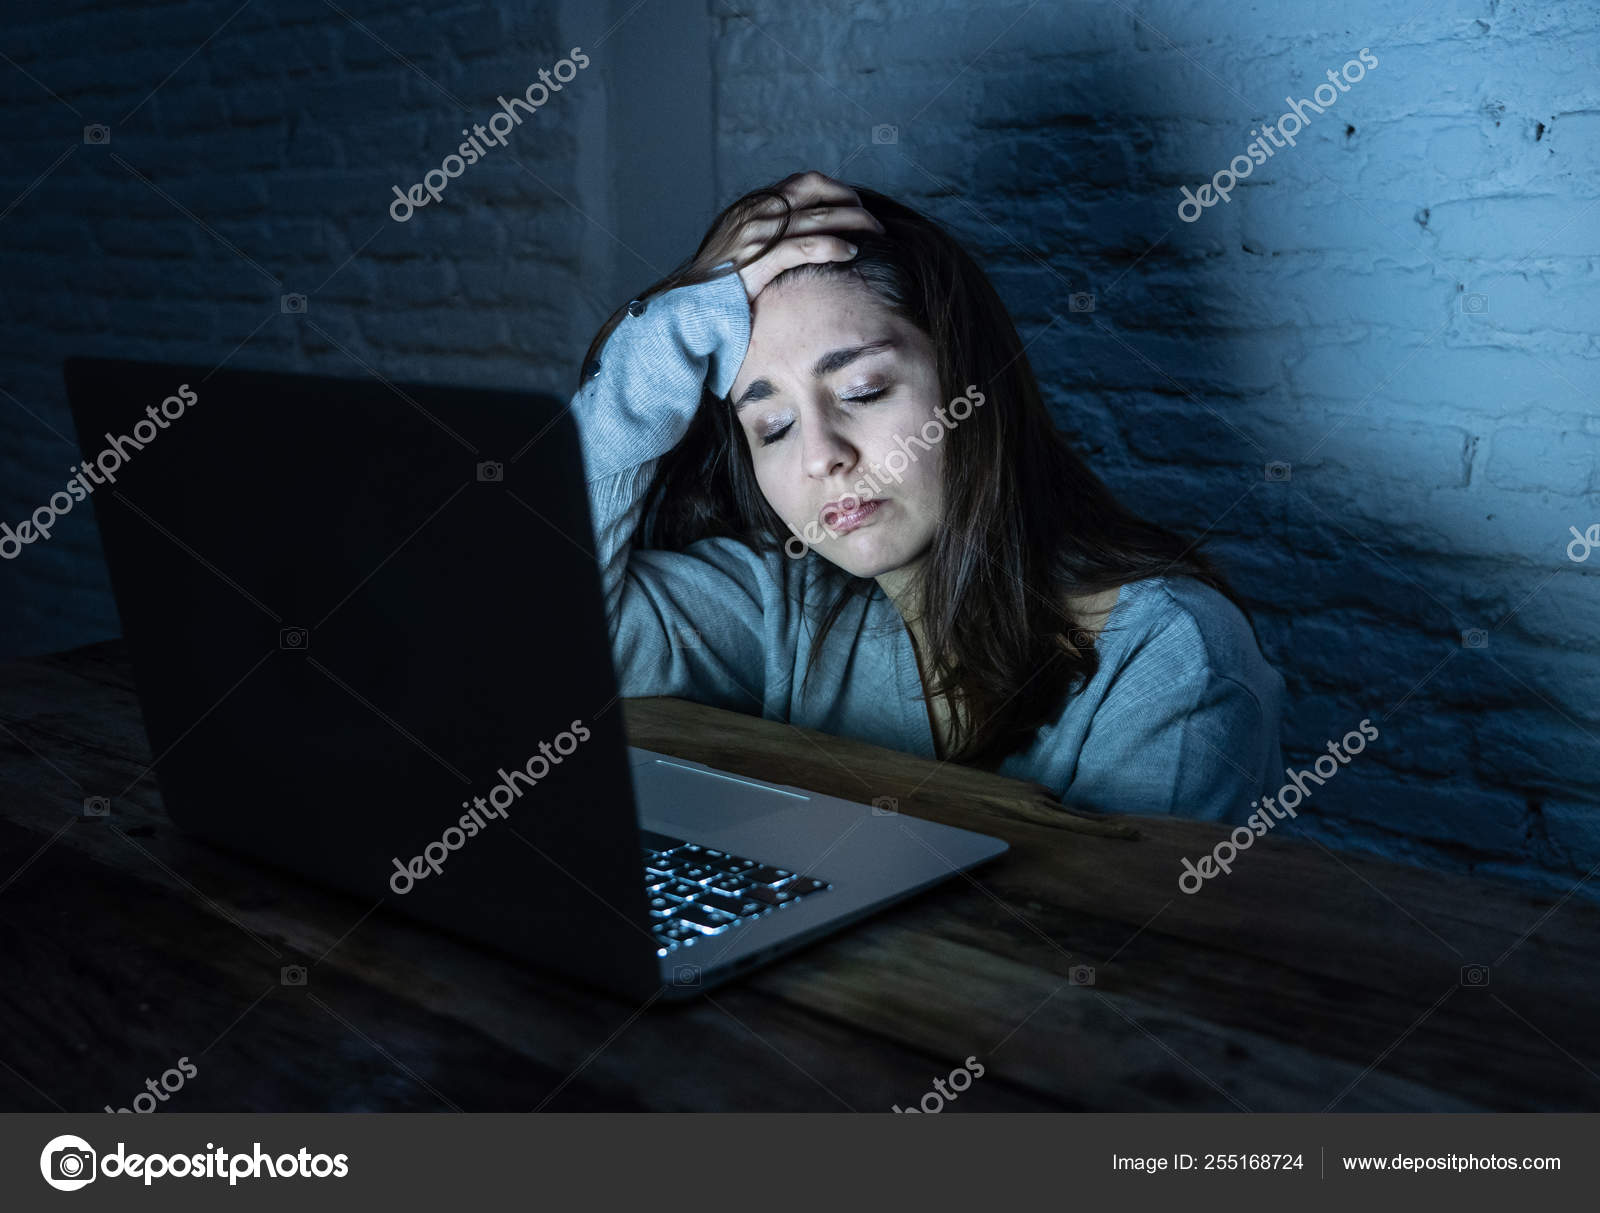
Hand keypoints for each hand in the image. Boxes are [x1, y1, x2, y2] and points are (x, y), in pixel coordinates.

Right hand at [695, 170, 885, 301]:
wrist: (687, 309)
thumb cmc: (716, 289)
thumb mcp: (740, 253)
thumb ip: (767, 240)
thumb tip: (800, 239)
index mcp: (751, 208)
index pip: (802, 182)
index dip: (835, 189)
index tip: (855, 206)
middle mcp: (754, 214)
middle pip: (815, 191)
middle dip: (851, 203)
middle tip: (874, 222)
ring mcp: (755, 235)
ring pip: (818, 216)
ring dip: (854, 223)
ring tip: (875, 235)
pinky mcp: (757, 261)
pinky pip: (804, 246)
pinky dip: (832, 246)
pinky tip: (850, 253)